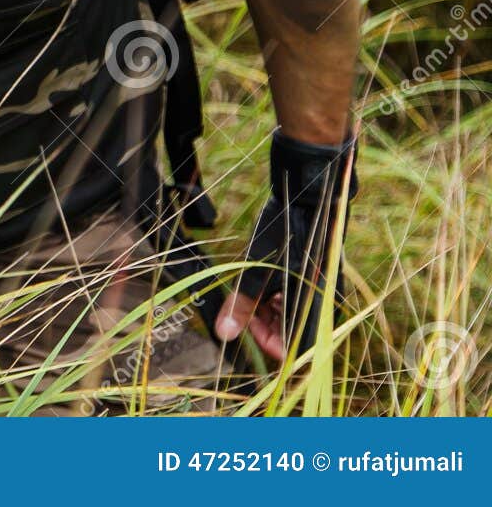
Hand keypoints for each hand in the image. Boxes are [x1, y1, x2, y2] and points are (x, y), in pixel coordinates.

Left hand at [214, 128, 357, 361]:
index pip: (297, 348)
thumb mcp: (256, 269)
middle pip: (292, 332)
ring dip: (266, 312)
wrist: (307, 195)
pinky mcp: (312, 278)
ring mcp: (317, 290)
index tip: (244, 332)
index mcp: (313, 306)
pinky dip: (274, 297)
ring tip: (245, 295)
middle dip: (262, 326)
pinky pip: (294, 299)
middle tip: (237, 312)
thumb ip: (242, 304)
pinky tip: (258, 287)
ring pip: (290, 315)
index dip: (269, 346)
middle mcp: (320, 303)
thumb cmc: (284, 231)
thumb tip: (224, 334)